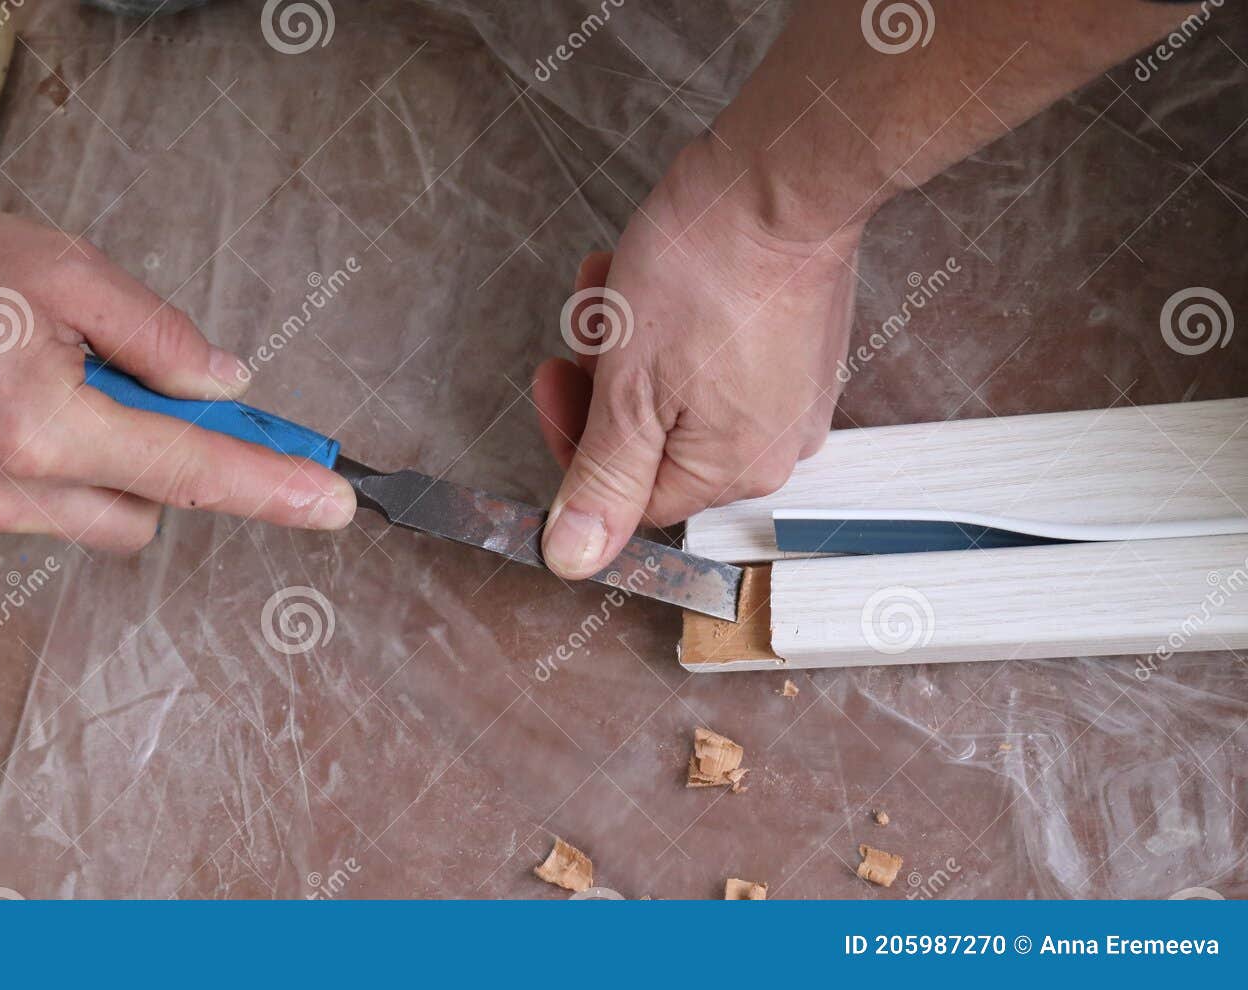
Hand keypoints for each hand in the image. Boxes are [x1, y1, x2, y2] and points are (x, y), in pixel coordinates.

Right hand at [0, 184, 355, 549]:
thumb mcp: (66, 270)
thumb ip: (159, 336)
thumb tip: (227, 388)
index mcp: (46, 428)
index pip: (188, 472)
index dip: (269, 489)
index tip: (334, 505)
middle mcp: (6, 493)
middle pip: (147, 514)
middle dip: (159, 464)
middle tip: (127, 388)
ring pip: (89, 521)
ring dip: (99, 471)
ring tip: (39, 390)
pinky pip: (31, 520)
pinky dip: (42, 478)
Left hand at [533, 139, 860, 578]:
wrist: (781, 178)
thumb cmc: (709, 270)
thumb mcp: (629, 389)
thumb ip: (602, 481)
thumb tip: (573, 559)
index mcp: (733, 470)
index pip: (629, 498)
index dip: (577, 441)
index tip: (556, 380)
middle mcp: (774, 446)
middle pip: (651, 442)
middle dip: (604, 383)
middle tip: (587, 327)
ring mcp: (792, 394)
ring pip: (676, 392)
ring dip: (629, 344)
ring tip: (615, 286)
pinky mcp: (796, 345)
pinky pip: (716, 357)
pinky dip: (673, 324)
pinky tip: (650, 276)